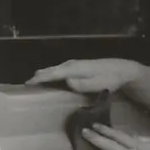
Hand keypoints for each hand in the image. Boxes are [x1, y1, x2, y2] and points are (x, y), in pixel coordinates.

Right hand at [27, 58, 142, 94]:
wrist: (122, 70)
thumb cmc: (109, 79)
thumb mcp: (96, 84)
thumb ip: (80, 84)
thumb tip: (66, 82)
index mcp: (74, 69)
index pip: (52, 74)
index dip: (39, 78)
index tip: (28, 83)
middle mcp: (72, 64)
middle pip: (51, 69)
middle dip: (38, 76)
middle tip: (27, 84)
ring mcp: (75, 64)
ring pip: (55, 69)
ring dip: (45, 74)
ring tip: (34, 80)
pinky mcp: (78, 67)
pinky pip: (60, 70)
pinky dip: (52, 73)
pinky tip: (51, 76)